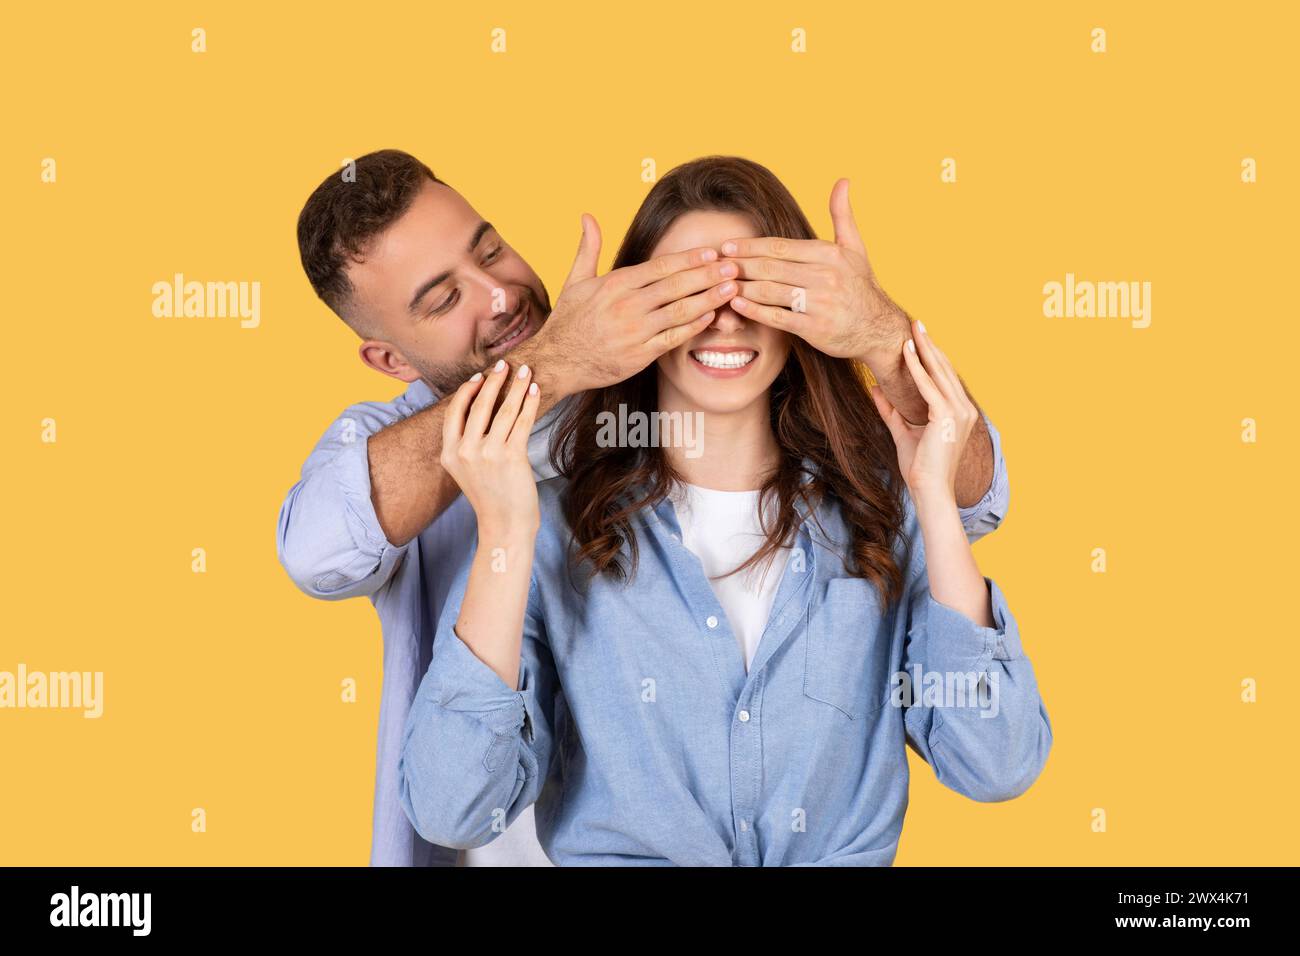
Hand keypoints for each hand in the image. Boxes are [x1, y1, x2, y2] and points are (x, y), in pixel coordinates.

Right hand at [440, 360, 542, 534]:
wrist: (505, 526)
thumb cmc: (492, 497)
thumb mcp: (467, 470)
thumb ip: (468, 444)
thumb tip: (482, 410)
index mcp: (449, 453)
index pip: (455, 412)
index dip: (467, 390)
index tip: (480, 377)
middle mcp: (465, 452)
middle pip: (479, 405)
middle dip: (493, 381)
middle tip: (504, 364)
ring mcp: (487, 454)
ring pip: (503, 410)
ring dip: (516, 386)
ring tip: (526, 371)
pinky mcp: (511, 457)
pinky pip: (521, 421)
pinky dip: (530, 403)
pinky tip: (535, 390)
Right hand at [534, 214, 740, 395]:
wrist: (557, 361)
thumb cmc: (568, 320)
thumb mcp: (576, 280)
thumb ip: (589, 248)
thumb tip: (588, 215)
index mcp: (615, 283)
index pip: (660, 266)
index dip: (689, 259)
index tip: (712, 252)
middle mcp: (627, 305)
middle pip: (676, 286)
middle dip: (708, 274)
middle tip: (734, 266)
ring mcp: (635, 331)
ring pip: (680, 311)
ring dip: (709, 298)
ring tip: (731, 288)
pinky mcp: (640, 354)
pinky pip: (673, 338)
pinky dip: (693, 327)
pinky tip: (711, 316)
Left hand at [720, 178, 907, 371]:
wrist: (878, 329)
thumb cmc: (861, 286)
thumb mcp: (855, 247)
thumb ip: (843, 214)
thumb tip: (843, 180)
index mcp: (829, 254)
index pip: (779, 246)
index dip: (749, 246)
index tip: (725, 246)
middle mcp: (825, 276)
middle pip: (770, 267)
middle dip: (740, 265)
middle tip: (715, 265)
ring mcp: (820, 303)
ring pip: (770, 291)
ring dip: (742, 287)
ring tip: (719, 284)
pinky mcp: (815, 328)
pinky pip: (778, 317)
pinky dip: (755, 311)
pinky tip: (736, 305)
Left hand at [867, 320, 977, 502]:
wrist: (929, 490)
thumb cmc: (920, 468)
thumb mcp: (902, 432)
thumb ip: (891, 411)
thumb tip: (876, 389)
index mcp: (959, 413)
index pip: (944, 377)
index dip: (932, 356)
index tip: (919, 338)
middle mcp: (964, 409)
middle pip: (944, 369)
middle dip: (930, 345)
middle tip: (918, 323)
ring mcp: (959, 411)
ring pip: (939, 372)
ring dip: (924, 349)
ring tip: (913, 329)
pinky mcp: (946, 416)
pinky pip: (928, 386)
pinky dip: (916, 368)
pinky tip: (906, 353)